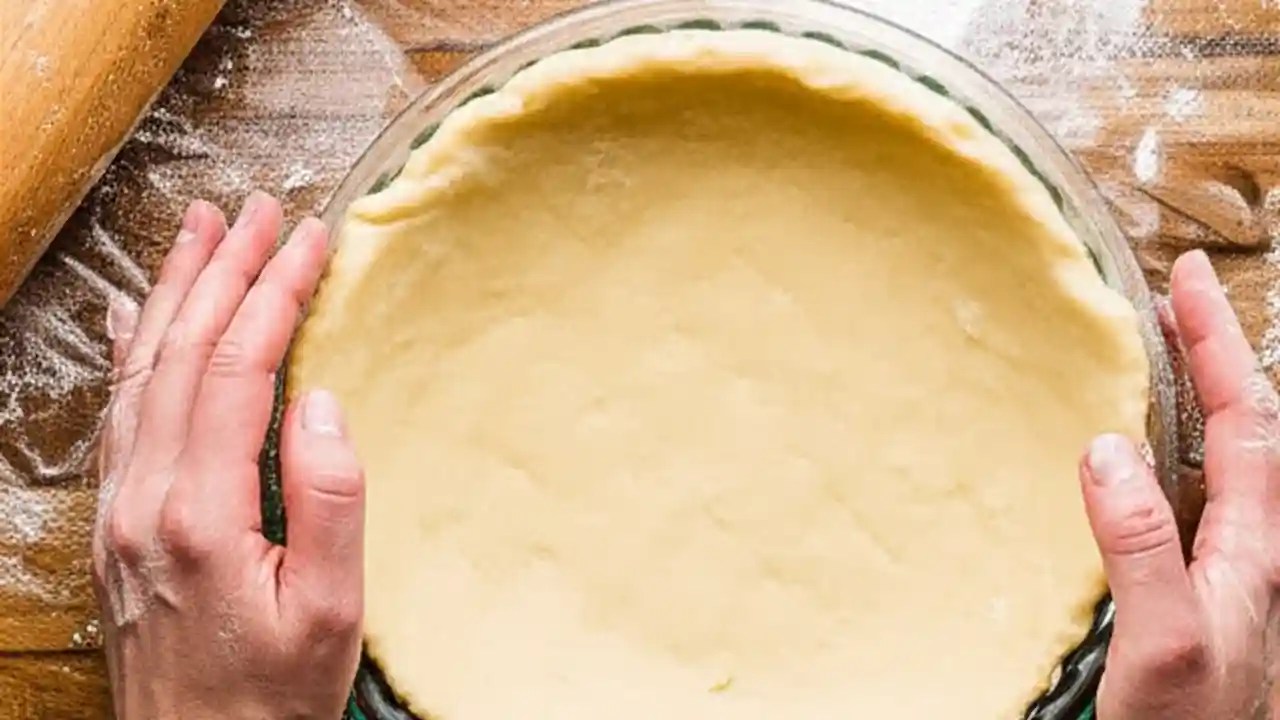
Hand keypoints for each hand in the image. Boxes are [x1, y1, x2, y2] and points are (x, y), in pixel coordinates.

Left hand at [93, 193, 364, 718]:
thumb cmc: (273, 698)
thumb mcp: (331, 612)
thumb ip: (329, 501)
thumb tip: (318, 402)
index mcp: (203, 514)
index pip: (237, 370)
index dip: (273, 294)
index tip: (309, 239)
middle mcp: (147, 499)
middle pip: (180, 354)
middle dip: (221, 271)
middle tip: (257, 210)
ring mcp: (121, 511)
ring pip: (139, 373)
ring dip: (171, 293)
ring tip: (199, 232)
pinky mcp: (117, 526)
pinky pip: (119, 414)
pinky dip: (133, 351)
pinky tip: (139, 320)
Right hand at [1080, 250, 1275, 718]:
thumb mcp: (1166, 642)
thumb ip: (1142, 545)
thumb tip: (1107, 447)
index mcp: (1256, 548)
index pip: (1245, 420)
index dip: (1217, 343)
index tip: (1189, 278)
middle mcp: (1250, 550)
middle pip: (1245, 428)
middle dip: (1215, 354)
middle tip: (1176, 298)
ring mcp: (1224, 573)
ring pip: (1222, 461)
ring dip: (1196, 399)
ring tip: (1162, 357)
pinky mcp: (1191, 596)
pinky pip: (1187, 500)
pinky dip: (1167, 453)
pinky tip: (1131, 463)